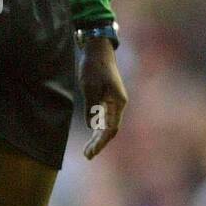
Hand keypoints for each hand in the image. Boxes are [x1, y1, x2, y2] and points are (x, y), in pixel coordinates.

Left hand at [78, 38, 127, 159]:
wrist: (97, 49)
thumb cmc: (94, 66)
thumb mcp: (89, 87)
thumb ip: (91, 107)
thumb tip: (92, 125)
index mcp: (118, 101)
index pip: (111, 128)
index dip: (101, 142)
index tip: (91, 152)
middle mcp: (119, 104)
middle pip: (110, 129)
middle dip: (99, 144)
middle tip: (87, 156)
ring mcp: (114, 101)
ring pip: (107, 125)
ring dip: (98, 138)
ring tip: (88, 152)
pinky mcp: (107, 98)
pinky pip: (104, 118)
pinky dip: (98, 128)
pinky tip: (91, 136)